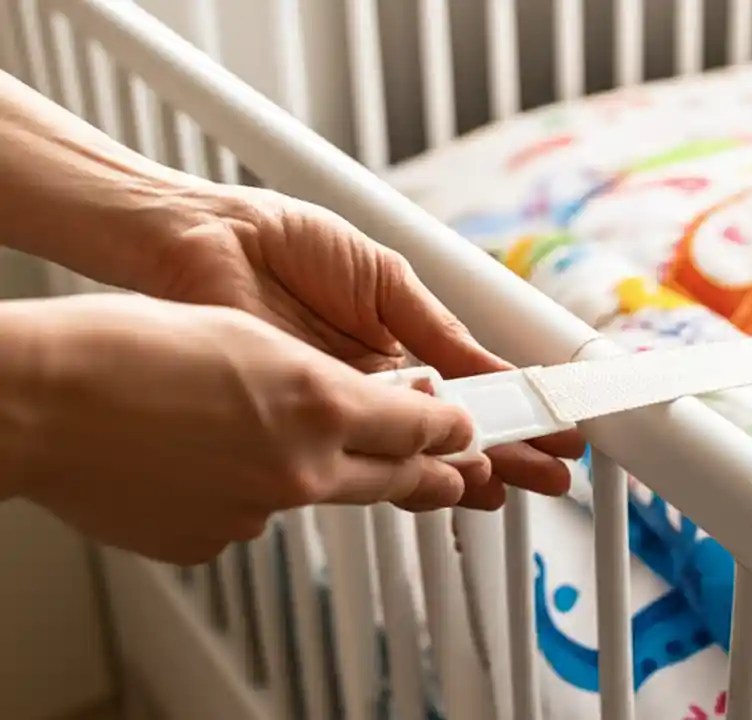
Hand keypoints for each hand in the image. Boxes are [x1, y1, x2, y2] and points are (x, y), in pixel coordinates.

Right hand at [3, 295, 487, 564]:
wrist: (38, 401)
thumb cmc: (126, 349)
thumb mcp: (248, 337)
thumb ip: (322, 378)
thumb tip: (366, 401)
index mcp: (320, 404)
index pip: (422, 426)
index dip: (451, 427)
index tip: (465, 427)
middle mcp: (300, 470)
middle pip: (393, 478)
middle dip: (429, 473)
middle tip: (456, 474)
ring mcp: (256, 512)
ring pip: (315, 495)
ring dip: (321, 473)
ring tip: (292, 445)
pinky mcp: (210, 541)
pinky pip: (253, 515)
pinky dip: (247, 491)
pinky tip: (206, 457)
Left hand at [144, 186, 584, 507]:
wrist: (211, 239)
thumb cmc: (290, 242)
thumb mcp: (386, 280)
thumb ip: (438, 332)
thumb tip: (492, 370)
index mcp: (399, 348)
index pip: (470, 390)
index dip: (515, 412)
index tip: (556, 430)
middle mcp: (376, 385)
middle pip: (451, 431)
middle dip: (508, 454)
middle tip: (553, 475)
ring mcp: (343, 406)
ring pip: (416, 451)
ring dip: (467, 471)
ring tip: (510, 487)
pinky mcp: (307, 421)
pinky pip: (367, 453)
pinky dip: (410, 468)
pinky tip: (448, 478)